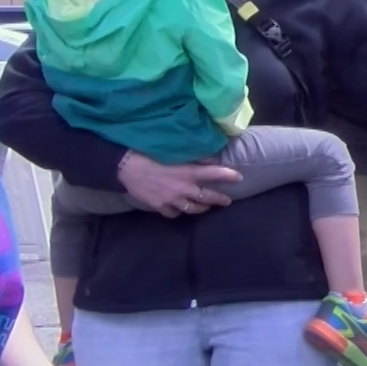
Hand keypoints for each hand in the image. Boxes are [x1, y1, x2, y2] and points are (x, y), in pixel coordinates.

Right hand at [117, 152, 235, 217]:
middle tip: (227, 201)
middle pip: (207, 198)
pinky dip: (178, 212)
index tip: (239, 177)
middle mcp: (183, 189)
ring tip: (206, 207)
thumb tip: (208, 158)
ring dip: (202, 208)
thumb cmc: (149, 153)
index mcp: (187, 173)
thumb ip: (192, 157)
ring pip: (192, 209)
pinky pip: (173, 214)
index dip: (228, 176)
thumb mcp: (173, 151)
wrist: (126, 167)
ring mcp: (172, 200)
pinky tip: (180, 209)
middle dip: (219, 200)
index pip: (213, 174)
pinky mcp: (160, 206)